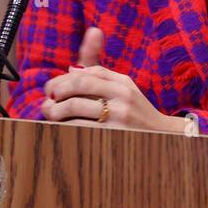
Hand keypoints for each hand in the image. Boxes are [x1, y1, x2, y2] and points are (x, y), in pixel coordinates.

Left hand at [41, 26, 183, 132]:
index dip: (63, 79)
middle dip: (58, 91)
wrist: (160, 139)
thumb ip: (99, 75)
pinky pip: (79, 129)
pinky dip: (64, 127)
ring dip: (55, 110)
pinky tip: (60, 129)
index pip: (87, 72)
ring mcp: (118, 118)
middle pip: (80, 84)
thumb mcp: (123, 89)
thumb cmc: (134, 113)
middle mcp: (123, 97)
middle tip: (47, 101)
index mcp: (123, 83)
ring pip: (75, 107)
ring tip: (49, 115)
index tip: (51, 89)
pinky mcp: (111, 138)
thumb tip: (71, 68)